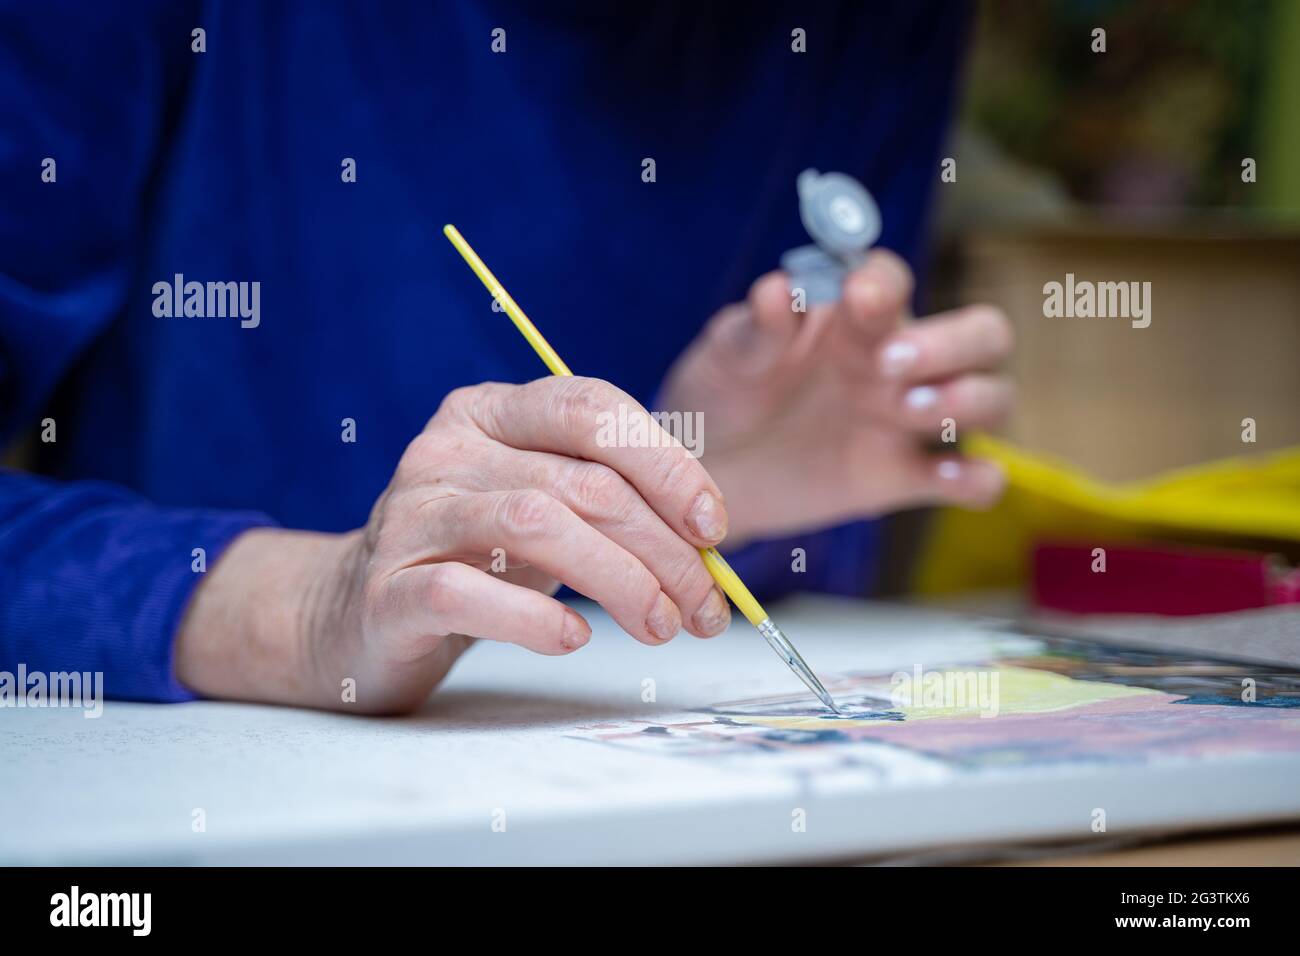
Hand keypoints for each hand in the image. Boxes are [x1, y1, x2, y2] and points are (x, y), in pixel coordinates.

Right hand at [175, 378, 732, 712]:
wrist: (359, 614)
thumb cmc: (476, 556)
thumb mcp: (544, 505)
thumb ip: (612, 501)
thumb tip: (708, 540)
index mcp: (492, 410)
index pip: (592, 409)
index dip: (667, 466)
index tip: (713, 530)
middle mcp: (448, 448)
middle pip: (579, 481)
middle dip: (661, 549)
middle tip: (703, 608)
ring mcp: (412, 513)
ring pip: (534, 525)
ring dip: (618, 580)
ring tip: (660, 626)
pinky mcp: (387, 587)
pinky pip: (466, 592)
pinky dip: (532, 617)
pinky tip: (573, 639)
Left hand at [659, 250, 1013, 546]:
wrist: (705, 475)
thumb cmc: (719, 395)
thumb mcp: (725, 357)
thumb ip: (754, 328)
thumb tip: (777, 290)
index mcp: (851, 317)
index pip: (895, 280)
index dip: (887, 284)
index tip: (860, 298)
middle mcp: (896, 360)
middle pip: (981, 332)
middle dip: (952, 342)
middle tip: (890, 366)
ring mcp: (907, 420)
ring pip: (993, 396)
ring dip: (970, 399)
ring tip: (908, 411)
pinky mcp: (904, 477)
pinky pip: (974, 479)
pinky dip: (976, 478)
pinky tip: (941, 476)